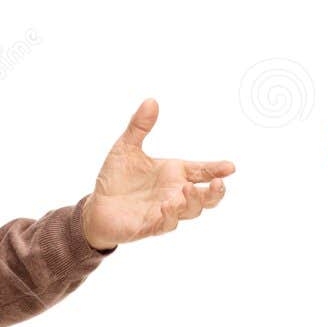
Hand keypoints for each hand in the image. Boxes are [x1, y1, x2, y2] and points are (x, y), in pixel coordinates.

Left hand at [81, 99, 234, 249]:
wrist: (97, 206)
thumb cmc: (115, 178)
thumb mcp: (125, 148)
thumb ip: (139, 126)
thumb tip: (151, 101)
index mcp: (174, 173)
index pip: (201, 171)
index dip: (216, 169)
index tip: (230, 167)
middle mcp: (174, 193)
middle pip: (206, 197)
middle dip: (216, 192)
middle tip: (219, 184)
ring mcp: (165, 211)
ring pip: (190, 211)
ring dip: (193, 202)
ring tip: (188, 190)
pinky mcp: (151, 226)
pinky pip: (167, 224)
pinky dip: (170, 216)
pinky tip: (167, 205)